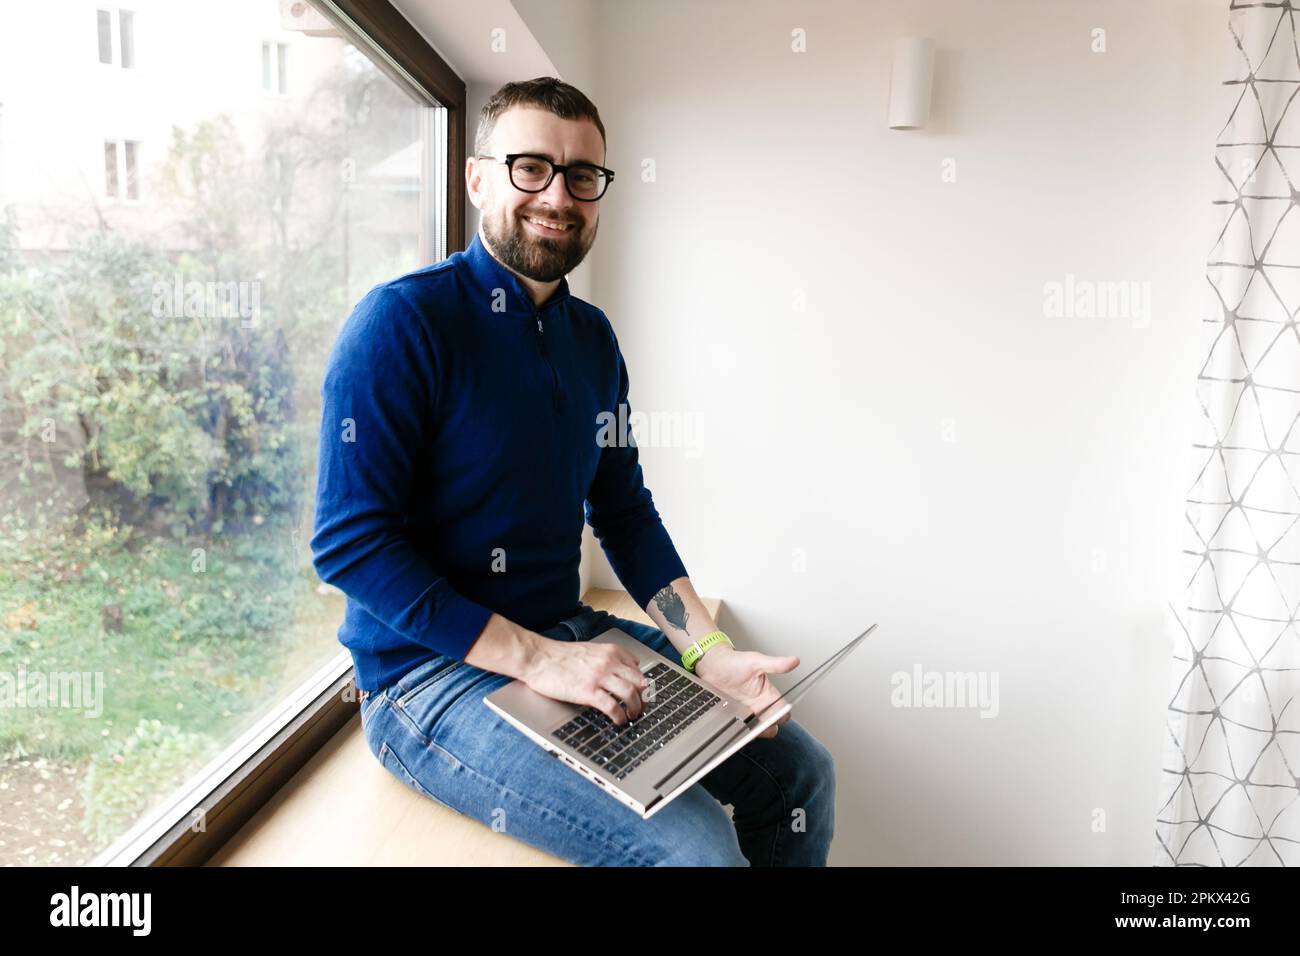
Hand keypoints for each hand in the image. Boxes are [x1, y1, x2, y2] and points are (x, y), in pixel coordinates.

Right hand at [523, 637, 648, 724]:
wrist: (538, 658)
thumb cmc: (560, 656)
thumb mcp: (591, 650)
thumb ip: (609, 659)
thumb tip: (624, 671)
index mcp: (611, 651)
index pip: (638, 669)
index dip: (642, 685)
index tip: (642, 695)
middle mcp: (609, 662)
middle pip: (640, 682)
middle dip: (644, 698)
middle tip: (641, 708)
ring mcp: (599, 677)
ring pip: (631, 694)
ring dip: (635, 709)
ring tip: (632, 716)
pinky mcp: (587, 691)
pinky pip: (613, 706)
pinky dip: (620, 716)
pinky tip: (618, 721)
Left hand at [692, 646, 798, 737]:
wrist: (711, 665)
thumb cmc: (734, 661)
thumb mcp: (756, 661)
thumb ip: (775, 664)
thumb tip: (794, 660)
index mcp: (768, 694)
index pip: (783, 712)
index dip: (782, 716)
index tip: (774, 714)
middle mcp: (759, 705)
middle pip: (772, 726)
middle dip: (767, 728)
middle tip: (758, 721)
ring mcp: (746, 713)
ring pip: (757, 731)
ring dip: (753, 731)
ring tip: (745, 722)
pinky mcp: (733, 717)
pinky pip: (741, 730)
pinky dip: (740, 731)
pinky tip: (734, 724)